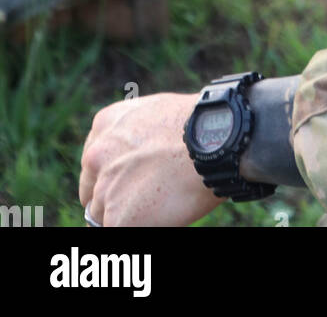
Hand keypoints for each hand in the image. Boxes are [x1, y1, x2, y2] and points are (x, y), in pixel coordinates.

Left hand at [79, 92, 223, 227]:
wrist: (215, 141)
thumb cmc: (199, 127)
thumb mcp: (157, 113)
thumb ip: (136, 133)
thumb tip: (141, 154)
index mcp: (105, 125)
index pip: (94, 164)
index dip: (111, 178)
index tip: (126, 186)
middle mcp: (96, 155)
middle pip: (95, 192)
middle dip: (114, 199)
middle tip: (144, 200)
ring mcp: (105, 188)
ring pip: (105, 216)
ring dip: (128, 215)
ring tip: (161, 204)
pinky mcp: (117, 219)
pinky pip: (120, 231)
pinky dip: (141, 228)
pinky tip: (163, 215)